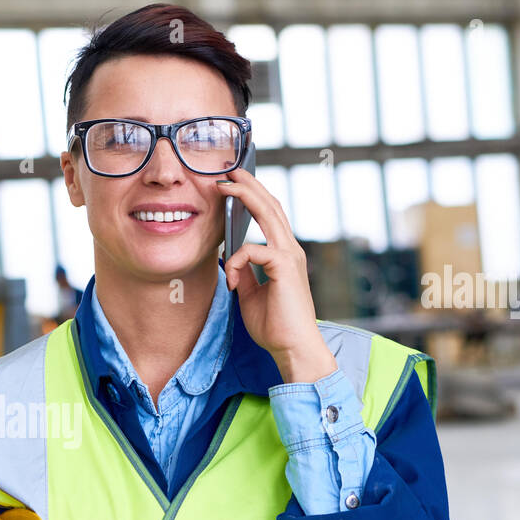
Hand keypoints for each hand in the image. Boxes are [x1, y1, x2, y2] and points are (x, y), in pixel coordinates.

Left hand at [216, 171, 336, 382]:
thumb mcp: (250, 296)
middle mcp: (290, 250)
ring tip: (226, 185)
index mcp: (284, 255)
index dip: (253, 198)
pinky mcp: (285, 267)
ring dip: (247, 196)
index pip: (270, 217)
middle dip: (250, 185)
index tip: (233, 186)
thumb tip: (230, 260)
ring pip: (268, 215)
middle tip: (231, 170)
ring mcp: (290, 256)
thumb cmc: (275, 326)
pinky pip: (253, 251)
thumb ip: (244, 275)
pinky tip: (232, 281)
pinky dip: (237, 261)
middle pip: (271, 207)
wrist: (292, 348)